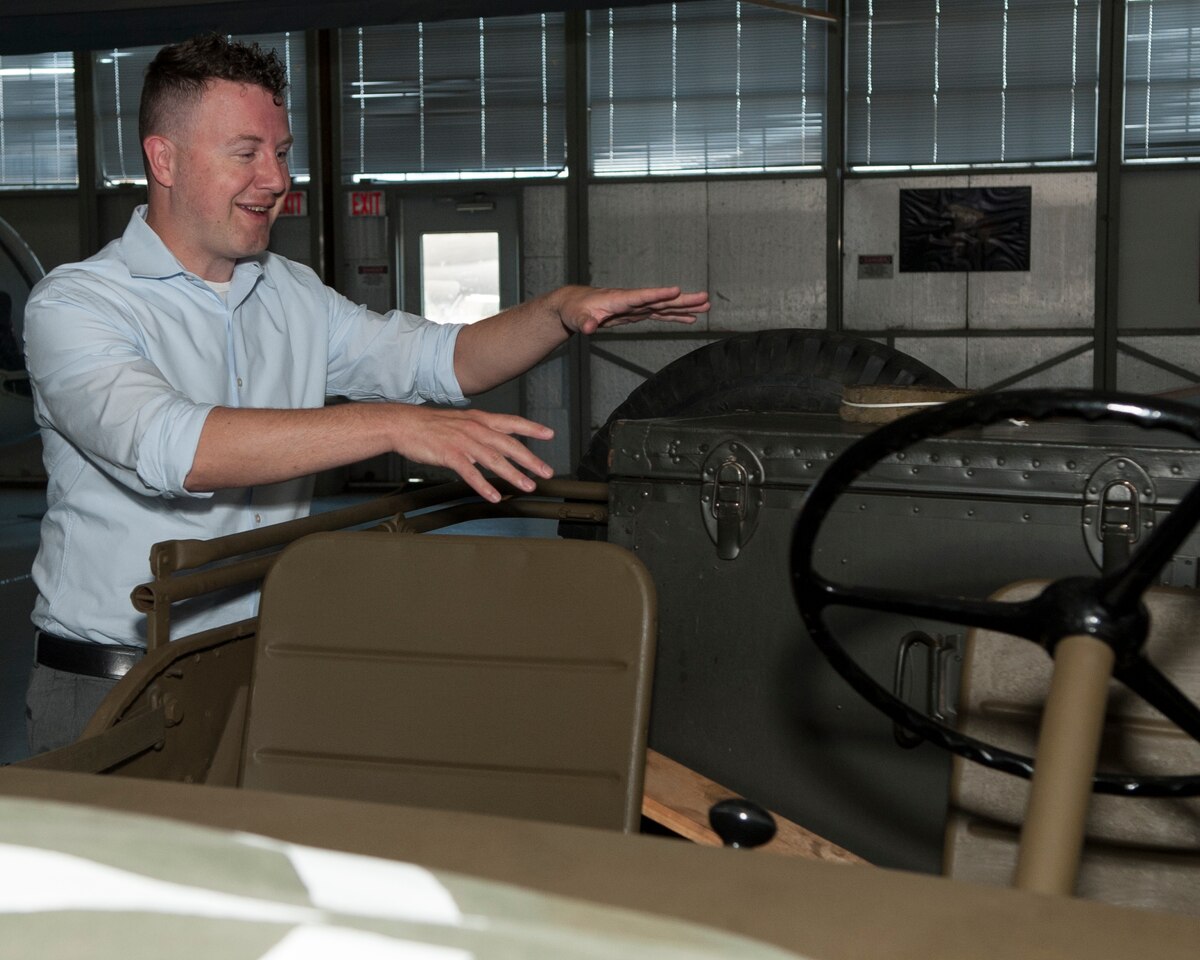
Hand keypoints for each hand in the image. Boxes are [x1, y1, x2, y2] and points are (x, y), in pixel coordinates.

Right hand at [390, 405, 554, 503]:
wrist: (403, 424)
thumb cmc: (430, 425)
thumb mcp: (460, 422)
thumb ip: (479, 431)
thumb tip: (494, 444)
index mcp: (479, 419)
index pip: (511, 422)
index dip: (531, 428)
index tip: (549, 434)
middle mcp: (475, 429)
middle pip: (509, 444)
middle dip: (530, 459)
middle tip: (546, 472)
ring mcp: (463, 442)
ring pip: (494, 459)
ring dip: (513, 474)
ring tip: (528, 486)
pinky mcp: (450, 455)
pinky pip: (470, 473)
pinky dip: (484, 485)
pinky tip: (494, 496)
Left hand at [555, 285, 709, 335]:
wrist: (575, 304)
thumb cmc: (575, 309)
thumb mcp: (577, 317)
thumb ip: (584, 322)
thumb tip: (588, 329)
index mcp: (619, 299)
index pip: (642, 296)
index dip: (659, 294)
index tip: (676, 290)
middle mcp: (632, 301)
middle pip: (661, 300)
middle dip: (683, 300)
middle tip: (705, 299)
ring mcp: (637, 307)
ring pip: (664, 306)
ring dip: (685, 307)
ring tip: (706, 307)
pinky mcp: (637, 313)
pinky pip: (660, 314)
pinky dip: (675, 316)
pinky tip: (690, 319)